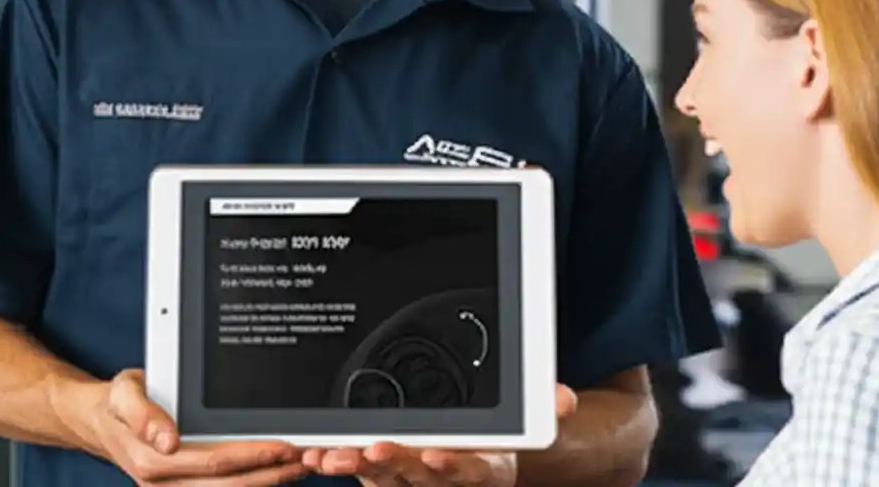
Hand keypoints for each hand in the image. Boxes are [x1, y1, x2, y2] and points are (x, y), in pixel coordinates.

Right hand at [70, 369, 308, 485]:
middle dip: (271, 473)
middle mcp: (163, 481)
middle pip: (228, 485)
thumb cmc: (116, 404)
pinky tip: (274, 474)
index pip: (213, 462)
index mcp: (152, 459)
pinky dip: (251, 484)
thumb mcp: (122, 393)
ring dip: (266, 482)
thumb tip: (167, 439)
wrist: (100, 420)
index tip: (283, 447)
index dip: (252, 457)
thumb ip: (142, 414)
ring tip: (299, 467)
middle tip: (304, 459)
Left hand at [302, 384, 577, 486]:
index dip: (450, 467)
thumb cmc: (504, 440)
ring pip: (382, 479)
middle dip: (393, 466)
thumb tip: (563, 401)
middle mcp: (445, 482)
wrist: (485, 460)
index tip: (435, 456)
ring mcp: (414, 482)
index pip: (467, 471)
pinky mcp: (388, 475)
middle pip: (416, 478)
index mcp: (484, 470)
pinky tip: (315, 454)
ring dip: (356, 468)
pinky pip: (362, 473)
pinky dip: (339, 463)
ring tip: (333, 457)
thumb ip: (547, 409)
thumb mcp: (532, 423)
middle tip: (374, 451)